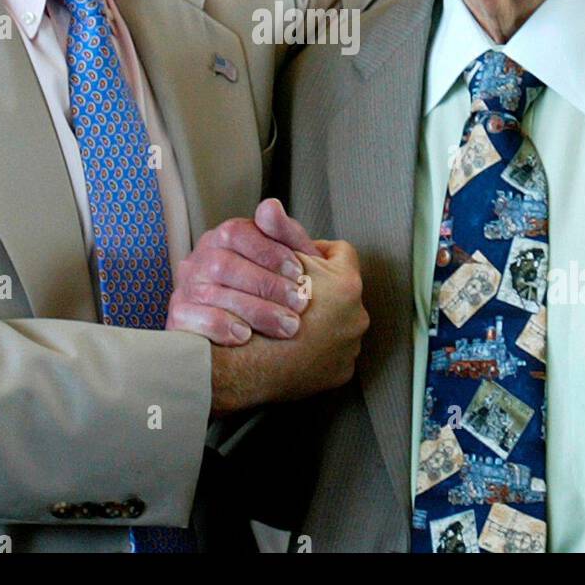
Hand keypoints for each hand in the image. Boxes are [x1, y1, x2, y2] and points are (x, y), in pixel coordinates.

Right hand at [167, 198, 314, 344]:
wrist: (251, 334)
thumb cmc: (272, 290)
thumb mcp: (285, 260)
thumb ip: (283, 233)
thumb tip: (270, 206)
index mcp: (222, 238)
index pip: (236, 233)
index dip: (268, 251)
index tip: (299, 273)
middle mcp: (199, 259)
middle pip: (225, 265)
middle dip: (267, 285)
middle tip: (299, 303)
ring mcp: (185, 288)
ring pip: (212, 293)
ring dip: (255, 310)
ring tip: (286, 325)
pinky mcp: (178, 317)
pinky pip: (193, 318)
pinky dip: (221, 325)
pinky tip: (246, 335)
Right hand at [209, 239, 368, 416]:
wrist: (228, 368)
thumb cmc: (239, 305)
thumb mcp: (257, 259)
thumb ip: (275, 233)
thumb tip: (272, 207)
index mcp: (345, 284)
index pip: (340, 253)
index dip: (313, 252)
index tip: (294, 262)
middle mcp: (356, 318)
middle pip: (340, 290)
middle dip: (315, 287)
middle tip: (292, 291)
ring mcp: (349, 350)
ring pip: (336, 323)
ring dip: (314, 320)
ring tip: (287, 320)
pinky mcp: (336, 376)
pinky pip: (328, 355)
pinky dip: (310, 349)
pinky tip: (287, 344)